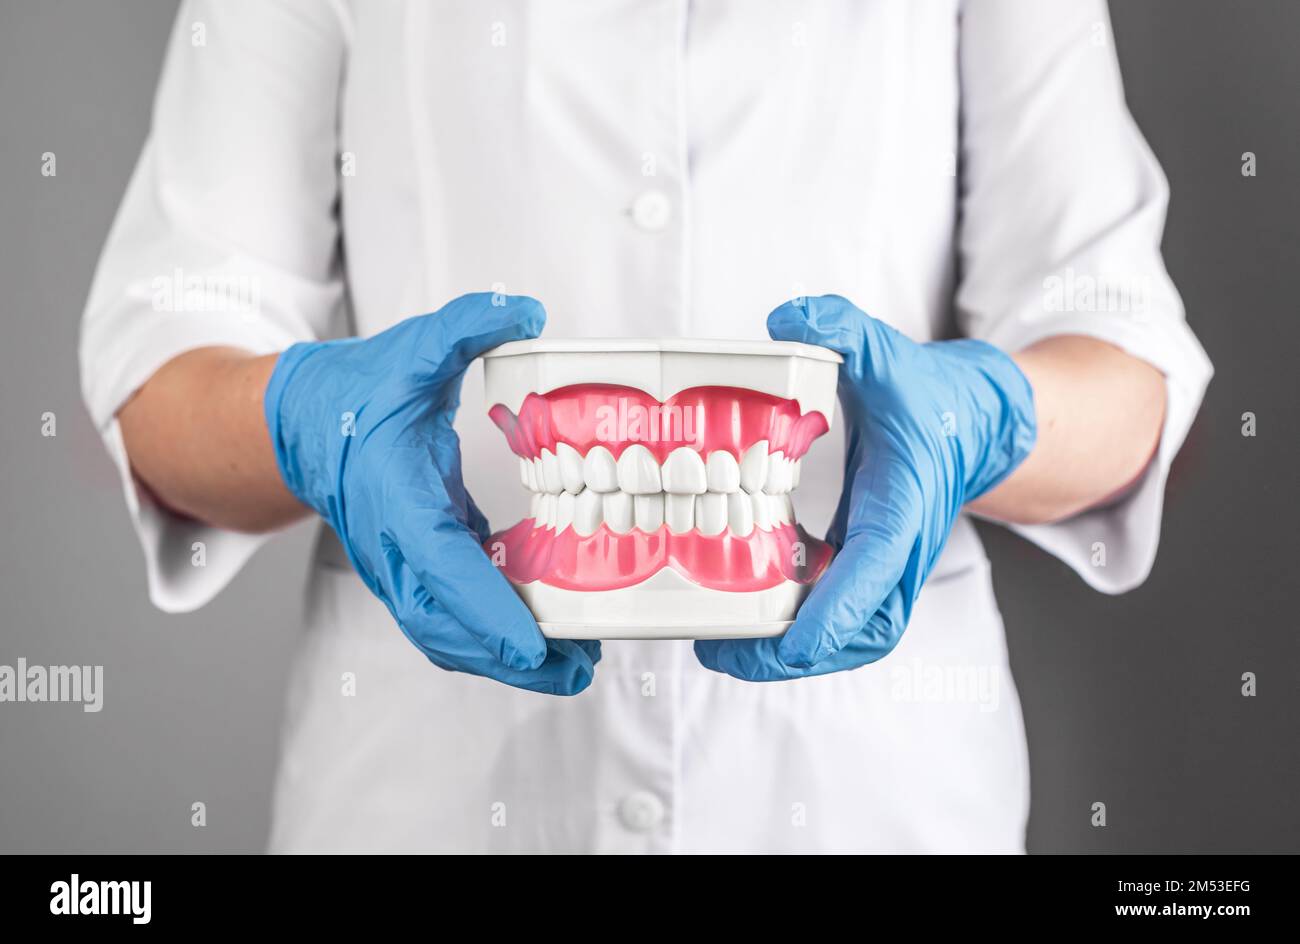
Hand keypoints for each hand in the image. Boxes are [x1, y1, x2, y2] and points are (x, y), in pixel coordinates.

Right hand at [264, 293, 598, 694]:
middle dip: (507, 656)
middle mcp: (390, 545)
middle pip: (444, 624)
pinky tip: (541, 638)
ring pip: (443, 633)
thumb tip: (525, 311)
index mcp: (393, 496)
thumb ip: (466, 324)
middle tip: (577, 667)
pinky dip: (489, 637)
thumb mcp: (412, 349)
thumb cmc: (354, 392)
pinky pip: (447, 618)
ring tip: (571, 667)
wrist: (298, 424)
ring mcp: (396, 566)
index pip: (440, 563)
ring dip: (501, 658)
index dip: (485, 607)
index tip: (530, 644)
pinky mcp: (411, 570)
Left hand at [695, 295, 1035, 680]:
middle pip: (860, 631)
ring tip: (721, 646)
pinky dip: (797, 625)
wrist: (977, 422)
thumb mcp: (887, 354)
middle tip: (721, 651)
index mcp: (903, 507)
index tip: (792, 642)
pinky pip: (839, 613)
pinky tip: (743, 611)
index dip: (833, 612)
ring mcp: (888, 567)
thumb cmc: (932, 397)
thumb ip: (843, 329)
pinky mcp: (871, 567)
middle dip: (795, 654)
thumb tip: (788, 317)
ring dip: (792, 651)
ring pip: (852, 634)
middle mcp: (900, 550)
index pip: (873, 571)